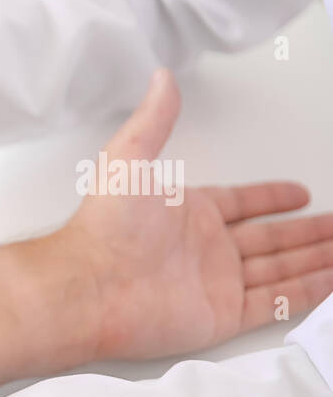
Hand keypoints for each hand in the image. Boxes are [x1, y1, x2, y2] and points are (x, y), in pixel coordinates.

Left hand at [58, 69, 332, 360]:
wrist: (88, 287)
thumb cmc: (104, 228)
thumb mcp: (127, 160)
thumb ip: (153, 121)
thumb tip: (161, 79)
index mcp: (189, 214)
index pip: (243, 203)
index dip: (271, 197)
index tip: (300, 193)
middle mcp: (205, 249)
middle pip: (270, 238)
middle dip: (307, 232)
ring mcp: (215, 284)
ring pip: (280, 269)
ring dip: (315, 259)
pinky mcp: (222, 316)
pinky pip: (275, 302)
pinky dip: (306, 292)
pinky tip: (331, 281)